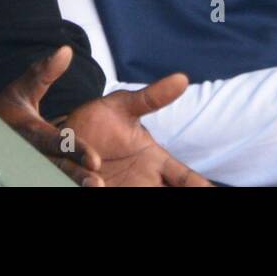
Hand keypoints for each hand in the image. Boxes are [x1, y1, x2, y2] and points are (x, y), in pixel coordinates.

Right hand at [0, 46, 104, 185]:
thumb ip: (44, 72)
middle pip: (55, 168)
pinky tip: (79, 192)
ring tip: (95, 190)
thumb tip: (66, 50)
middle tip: (98, 183)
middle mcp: (27, 154)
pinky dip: (59, 187)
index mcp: (28, 132)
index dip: (75, 150)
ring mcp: (24, 169)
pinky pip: (41, 181)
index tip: (96, 160)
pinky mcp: (24, 175)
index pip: (54, 141)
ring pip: (49, 179)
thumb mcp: (22, 89)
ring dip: (70, 185)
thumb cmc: (6, 111)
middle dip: (75, 177)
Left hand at [60, 73, 212, 186]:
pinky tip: (105, 190)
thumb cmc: (100, 120)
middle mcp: (142, 180)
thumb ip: (152, 98)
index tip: (212, 190)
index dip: (198, 184)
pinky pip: (104, 195)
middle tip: (203, 198)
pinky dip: (103, 192)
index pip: (182, 176)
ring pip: (145, 198)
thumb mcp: (125, 106)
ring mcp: (121, 188)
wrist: (64, 136)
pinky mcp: (97, 191)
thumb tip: (182, 78)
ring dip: (148, 197)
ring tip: (147, 192)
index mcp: (153, 160)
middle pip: (168, 193)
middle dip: (181, 197)